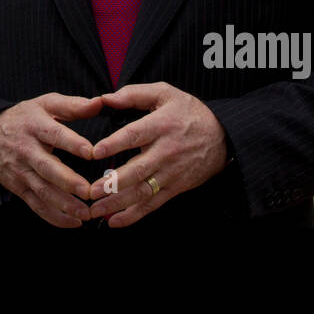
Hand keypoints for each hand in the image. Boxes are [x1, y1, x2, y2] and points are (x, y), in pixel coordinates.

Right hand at [0, 93, 101, 227]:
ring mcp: (22, 171)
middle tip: (88, 191)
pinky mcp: (19, 187)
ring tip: (85, 212)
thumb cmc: (24, 118)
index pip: (54, 134)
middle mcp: (27, 150)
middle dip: (68, 181)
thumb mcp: (45, 104)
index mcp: (36, 126)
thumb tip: (99, 102)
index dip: (72, 143)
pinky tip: (73, 222)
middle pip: (47, 167)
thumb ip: (73, 105)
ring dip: (64, 204)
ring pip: (42, 190)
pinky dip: (54, 217)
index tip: (91, 152)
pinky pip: (36, 205)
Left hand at [87, 82, 226, 227]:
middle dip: (112, 183)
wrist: (223, 136)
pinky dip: (134, 215)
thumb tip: (104, 98)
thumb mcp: (164, 93)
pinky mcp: (176, 188)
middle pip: (137, 170)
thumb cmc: (189, 112)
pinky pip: (153, 204)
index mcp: (161, 125)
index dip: (114, 144)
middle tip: (90, 191)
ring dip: (118, 202)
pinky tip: (115, 220)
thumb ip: (133, 94)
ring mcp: (171, 172)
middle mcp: (166, 151)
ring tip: (96, 209)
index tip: (94, 153)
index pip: (135, 135)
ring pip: (142, 191)